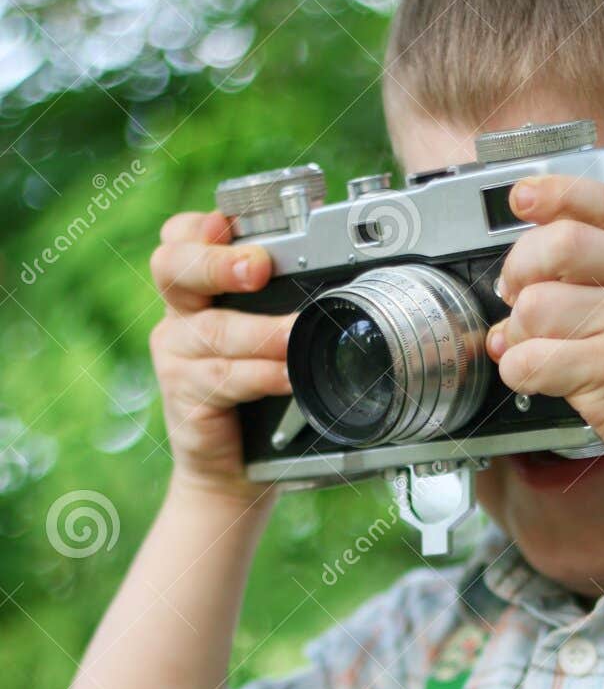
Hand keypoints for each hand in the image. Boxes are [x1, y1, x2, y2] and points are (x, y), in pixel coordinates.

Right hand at [148, 210, 294, 501]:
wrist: (231, 465)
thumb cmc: (255, 391)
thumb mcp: (265, 337)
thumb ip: (282, 305)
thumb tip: (344, 278)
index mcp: (196, 289)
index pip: (181, 238)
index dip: (201, 227)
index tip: (227, 223)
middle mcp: (179, 315)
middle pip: (175, 269)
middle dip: (217, 263)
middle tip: (256, 267)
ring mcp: (176, 355)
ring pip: (212, 331)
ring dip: (259, 331)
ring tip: (293, 335)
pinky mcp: (185, 394)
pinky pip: (222, 378)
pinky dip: (259, 375)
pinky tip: (286, 376)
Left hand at [486, 174, 603, 485]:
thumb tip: (533, 282)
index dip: (555, 193)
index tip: (522, 197)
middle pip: (559, 243)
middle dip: (519, 267)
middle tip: (516, 294)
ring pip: (536, 304)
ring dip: (517, 329)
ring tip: (531, 346)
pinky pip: (532, 360)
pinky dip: (517, 369)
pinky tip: (533, 376)